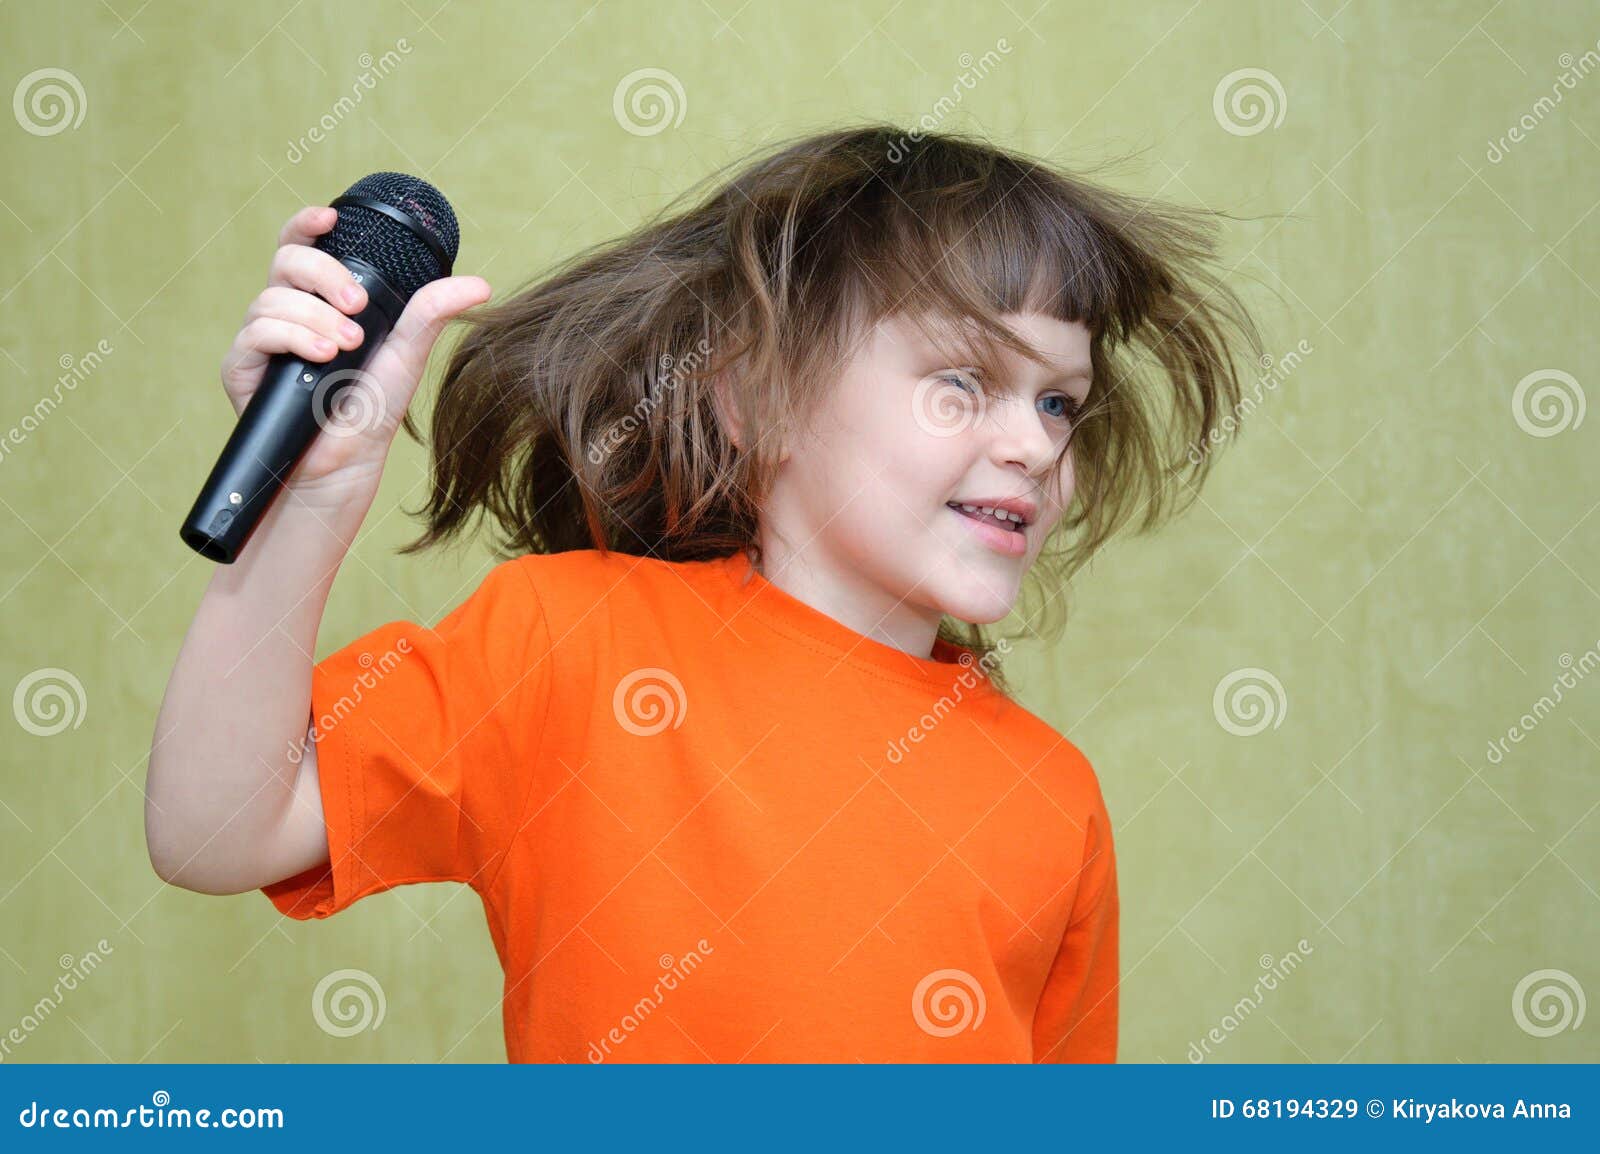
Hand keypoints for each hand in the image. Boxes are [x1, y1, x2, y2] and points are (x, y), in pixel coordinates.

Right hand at [218, 204, 490, 502]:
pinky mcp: (242, 366)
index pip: (303, 246)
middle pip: (287, 261)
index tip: (330, 218)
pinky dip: (292, 337)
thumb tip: (480, 284)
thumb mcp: (408, 352)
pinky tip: (321, 355)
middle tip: (357, 304)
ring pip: (273, 298)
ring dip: (315, 317)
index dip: (307, 224)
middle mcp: (288, 311)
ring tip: (348, 347)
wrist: (349, 459)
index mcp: (321, 299)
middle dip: (323, 275)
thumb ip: (432, 312)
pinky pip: (257, 332)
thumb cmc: (373, 406)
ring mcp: (263, 337)